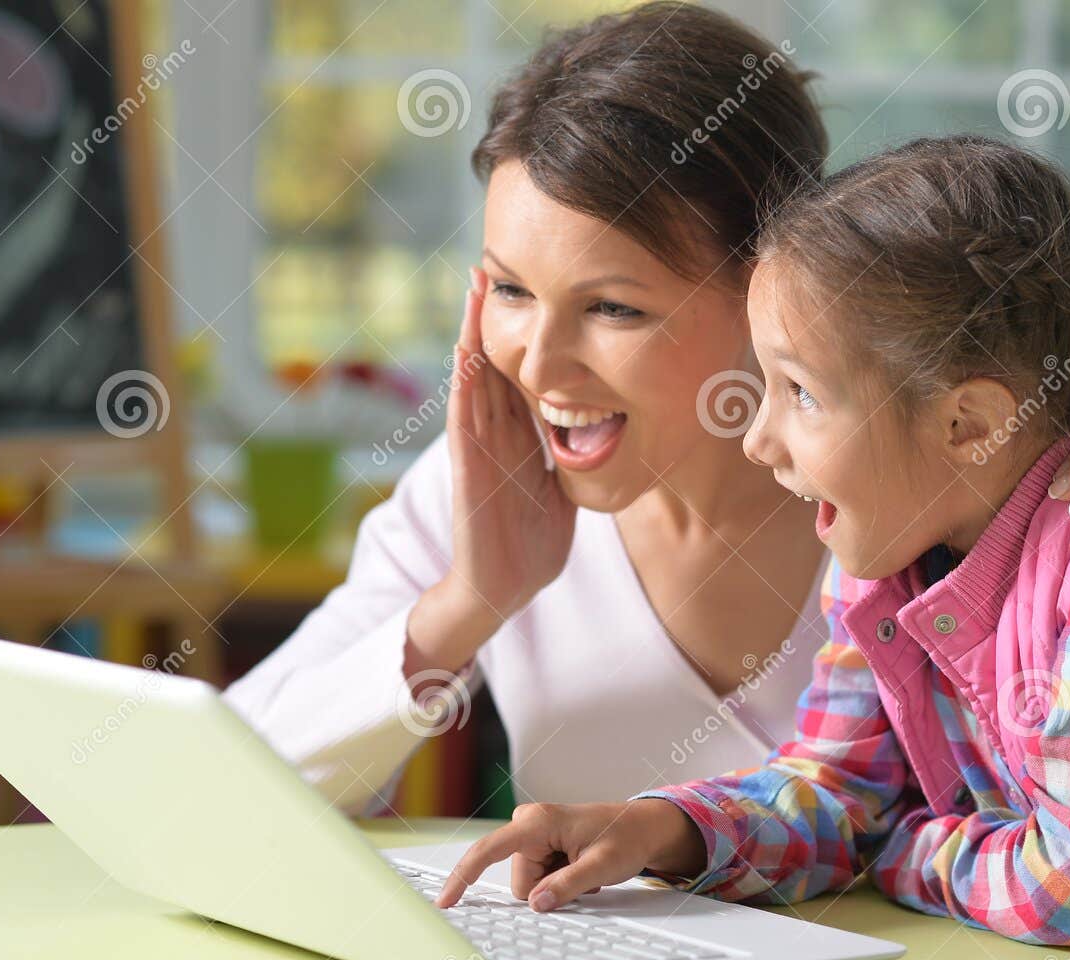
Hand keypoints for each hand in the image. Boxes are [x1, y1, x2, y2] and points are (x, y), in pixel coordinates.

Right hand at [405, 270, 578, 675]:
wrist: (504, 588)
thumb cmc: (532, 544)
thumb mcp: (562, 487)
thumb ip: (572, 457)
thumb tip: (605, 432)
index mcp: (518, 436)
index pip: (517, 371)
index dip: (521, 330)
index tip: (528, 288)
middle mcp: (494, 433)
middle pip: (491, 361)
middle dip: (490, 314)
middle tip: (488, 262)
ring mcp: (478, 448)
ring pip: (473, 378)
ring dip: (471, 332)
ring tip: (472, 287)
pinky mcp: (468, 469)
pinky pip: (464, 417)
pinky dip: (464, 383)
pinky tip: (465, 350)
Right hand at [435, 799, 706, 911]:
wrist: (644, 827)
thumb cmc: (627, 838)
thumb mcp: (603, 866)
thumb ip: (567, 885)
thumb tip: (535, 904)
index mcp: (538, 822)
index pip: (488, 850)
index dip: (464, 877)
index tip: (446, 901)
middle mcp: (530, 824)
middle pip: (520, 880)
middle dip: (548, 889)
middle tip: (584, 876)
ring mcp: (535, 834)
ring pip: (530, 883)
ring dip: (557, 885)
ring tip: (586, 870)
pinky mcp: (541, 843)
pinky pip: (539, 878)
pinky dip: (560, 880)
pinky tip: (582, 868)